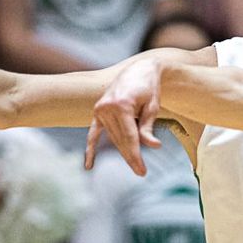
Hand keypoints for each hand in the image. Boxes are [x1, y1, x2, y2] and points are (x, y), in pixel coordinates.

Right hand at [87, 57, 164, 174]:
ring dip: (122, 150)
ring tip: (134, 163)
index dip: (136, 156)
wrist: (138, 70)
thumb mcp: (152, 106)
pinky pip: (93, 133)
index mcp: (122, 105)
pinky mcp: (97, 111)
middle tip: (140, 173)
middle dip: (130, 157)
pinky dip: (91, 148)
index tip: (141, 171)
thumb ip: (148, 127)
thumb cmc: (149, 87)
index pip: (129, 138)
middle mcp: (107, 107)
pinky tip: (89, 165)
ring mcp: (100, 109)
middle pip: (119, 140)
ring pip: (111, 138)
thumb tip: (153, 146)